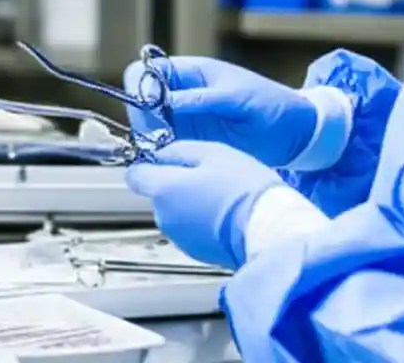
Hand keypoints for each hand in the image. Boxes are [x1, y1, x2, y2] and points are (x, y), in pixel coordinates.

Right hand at [124, 57, 317, 166]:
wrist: (297, 134)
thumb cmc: (272, 104)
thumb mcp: (238, 98)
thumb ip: (201, 99)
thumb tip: (165, 101)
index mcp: (191, 73)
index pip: (145, 72)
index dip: (140, 87)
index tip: (149, 106)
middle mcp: (181, 95)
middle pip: (140, 102)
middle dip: (142, 117)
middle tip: (156, 134)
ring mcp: (185, 120)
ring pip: (148, 127)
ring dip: (149, 138)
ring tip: (163, 149)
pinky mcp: (191, 143)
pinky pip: (163, 146)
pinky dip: (160, 153)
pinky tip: (170, 159)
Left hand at [126, 141, 282, 268]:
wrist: (269, 231)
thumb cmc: (243, 190)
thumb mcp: (213, 153)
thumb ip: (179, 151)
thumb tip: (162, 154)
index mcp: (163, 190)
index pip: (134, 176)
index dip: (149, 165)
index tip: (166, 160)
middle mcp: (164, 217)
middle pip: (158, 194)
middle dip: (176, 184)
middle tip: (208, 176)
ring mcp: (179, 238)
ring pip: (176, 212)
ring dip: (191, 204)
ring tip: (222, 196)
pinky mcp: (197, 253)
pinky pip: (192, 230)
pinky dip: (203, 222)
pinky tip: (227, 216)